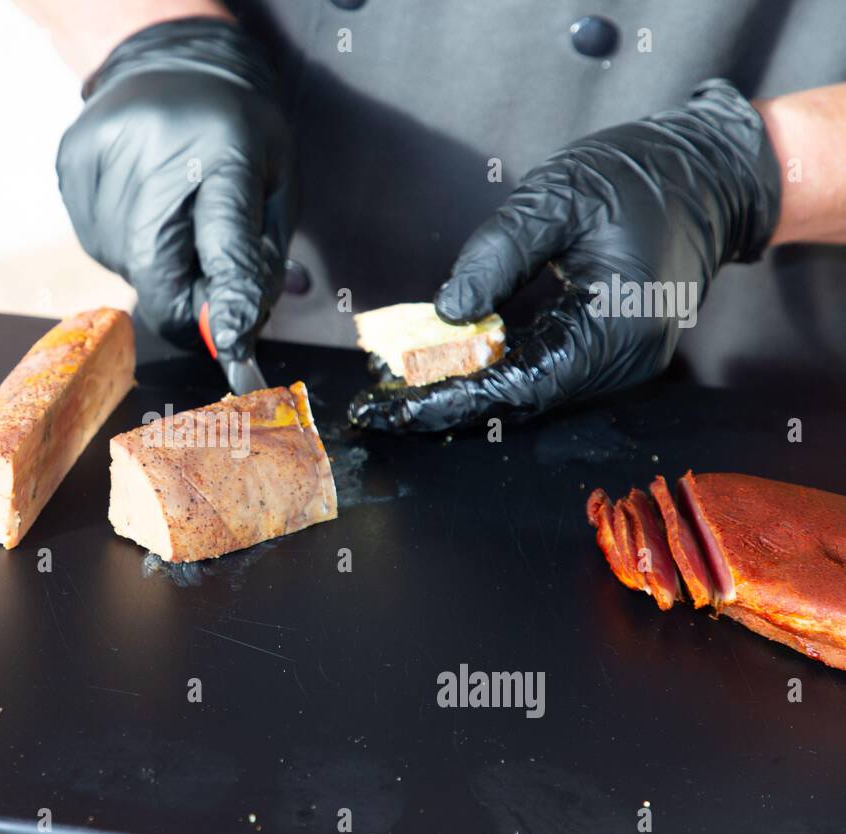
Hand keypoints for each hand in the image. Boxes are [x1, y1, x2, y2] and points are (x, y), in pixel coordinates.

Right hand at [56, 17, 293, 360]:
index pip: (225, 240)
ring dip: (152, 265)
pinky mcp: (71, 161)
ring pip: (124, 264)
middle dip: (181, 300)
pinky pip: (98, 244)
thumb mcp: (276, 183)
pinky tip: (140, 203)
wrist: (172, 62)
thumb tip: (239, 332)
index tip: (230, 344)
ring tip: (171, 214)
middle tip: (202, 290)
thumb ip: (261, 258)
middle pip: (156, 268)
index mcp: (226, 152)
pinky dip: (123, 244)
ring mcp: (106, 154)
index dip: (227, 299)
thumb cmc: (234, 134)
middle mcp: (157, 150)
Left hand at [349, 79, 781, 432]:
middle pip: (524, 401)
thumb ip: (497, 255)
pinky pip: (546, 374)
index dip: (454, 399)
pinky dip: (495, 375)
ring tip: (399, 392)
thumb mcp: (556, 197)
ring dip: (467, 393)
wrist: (706, 175)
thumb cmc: (637, 177)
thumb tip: (447, 312)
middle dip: (448, 404)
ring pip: (532, 394)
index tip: (395, 407)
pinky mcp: (612, 352)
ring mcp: (624, 362)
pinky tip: (447, 369)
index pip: (522, 384)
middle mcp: (626, 359)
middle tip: (377, 406)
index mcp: (618, 325)